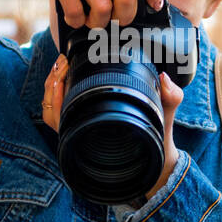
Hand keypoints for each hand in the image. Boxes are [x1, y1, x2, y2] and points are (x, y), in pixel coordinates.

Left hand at [42, 58, 182, 201]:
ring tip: (62, 64)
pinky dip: (56, 95)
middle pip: (51, 112)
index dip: (56, 95)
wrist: (157, 159)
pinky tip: (65, 77)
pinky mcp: (81, 125)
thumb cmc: (156, 140)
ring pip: (51, 112)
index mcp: (92, 138)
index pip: (60, 118)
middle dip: (52, 84)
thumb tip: (165, 79)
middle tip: (64, 61)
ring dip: (51, 87)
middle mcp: (81, 137)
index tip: (64, 72)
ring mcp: (79, 131)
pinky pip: (59, 113)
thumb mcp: (165, 117)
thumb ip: (170, 98)